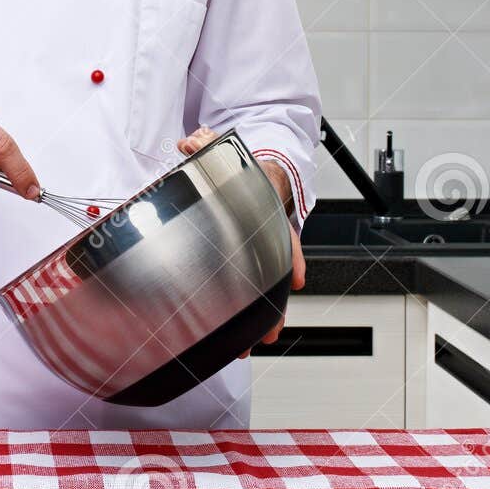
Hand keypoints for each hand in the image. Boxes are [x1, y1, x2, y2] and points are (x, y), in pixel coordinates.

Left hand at [175, 126, 303, 357]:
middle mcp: (266, 236)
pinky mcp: (244, 263)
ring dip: (260, 319)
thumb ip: (206, 145)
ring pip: (264, 290)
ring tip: (251, 346)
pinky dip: (245, 313)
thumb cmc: (238, 168)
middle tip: (268, 334)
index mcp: (266, 211)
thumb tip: (191, 142)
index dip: (292, 258)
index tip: (298, 279)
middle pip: (276, 276)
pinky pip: (249, 290)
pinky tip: (236, 334)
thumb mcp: (221, 151)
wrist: (247, 172)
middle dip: (274, 307)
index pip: (285, 236)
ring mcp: (258, 252)